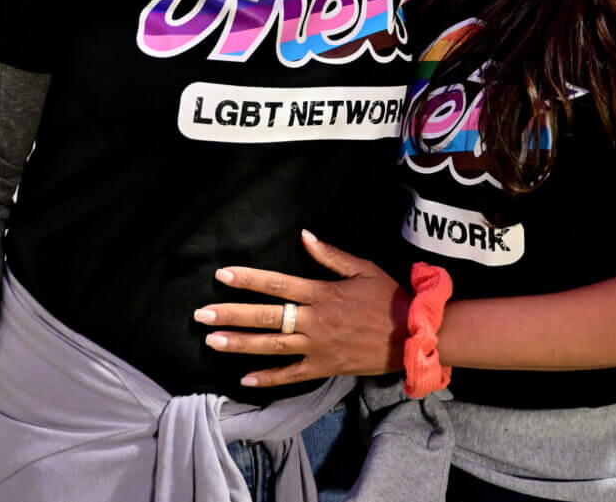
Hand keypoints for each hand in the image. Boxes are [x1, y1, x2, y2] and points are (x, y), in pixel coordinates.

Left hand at [196, 230, 409, 388]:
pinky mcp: (325, 367)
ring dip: (240, 344)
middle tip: (202, 315)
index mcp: (322, 293)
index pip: (276, 283)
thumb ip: (330, 255)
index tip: (222, 276)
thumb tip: (304, 236)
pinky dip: (268, 378)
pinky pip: (292, 375)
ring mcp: (318, 347)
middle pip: (266, 316)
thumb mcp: (363, 269)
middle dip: (231, 314)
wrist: (414, 335)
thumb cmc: (389, 298)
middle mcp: (315, 320)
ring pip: (272, 346)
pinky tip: (244, 380)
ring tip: (212, 341)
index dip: (247, 279)